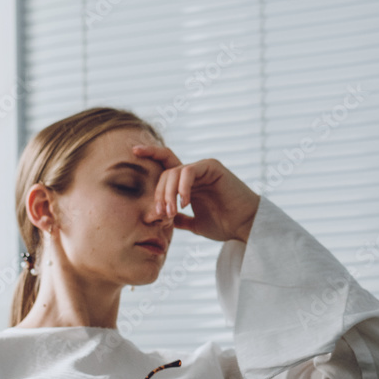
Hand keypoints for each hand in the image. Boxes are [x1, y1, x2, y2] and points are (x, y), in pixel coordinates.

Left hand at [133, 144, 260, 242]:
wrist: (245, 226)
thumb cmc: (225, 225)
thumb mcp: (194, 223)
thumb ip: (178, 219)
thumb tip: (160, 218)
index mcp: (190, 183)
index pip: (166, 166)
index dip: (150, 155)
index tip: (132, 151)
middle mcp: (195, 172)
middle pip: (165, 173)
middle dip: (158, 194)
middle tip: (161, 214)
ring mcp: (204, 168)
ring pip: (174, 172)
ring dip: (167, 193)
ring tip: (171, 211)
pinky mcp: (212, 167)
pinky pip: (188, 171)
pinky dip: (182, 187)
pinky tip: (185, 203)